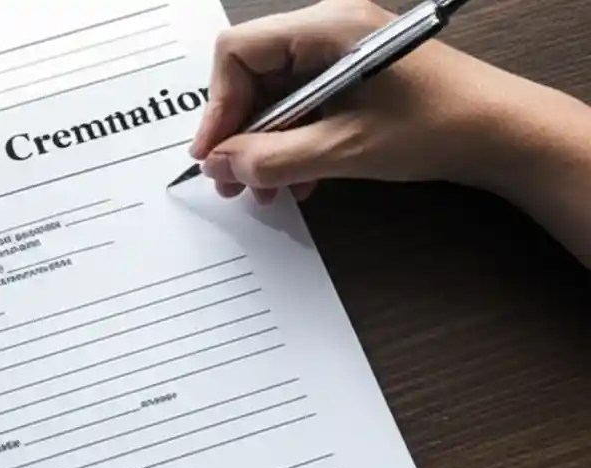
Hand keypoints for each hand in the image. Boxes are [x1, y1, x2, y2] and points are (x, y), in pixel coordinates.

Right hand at [190, 0, 528, 202]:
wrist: (502, 133)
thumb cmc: (438, 126)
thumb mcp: (343, 150)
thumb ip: (272, 159)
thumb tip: (221, 166)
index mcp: (325, 28)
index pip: (238, 53)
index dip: (217, 105)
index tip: (214, 153)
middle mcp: (329, 30)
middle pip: (252, 75)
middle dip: (240, 132)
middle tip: (232, 179)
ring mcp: (341, 52)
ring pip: (275, 96)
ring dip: (265, 145)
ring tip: (267, 189)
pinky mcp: (353, 76)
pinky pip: (303, 105)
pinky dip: (293, 142)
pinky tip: (299, 180)